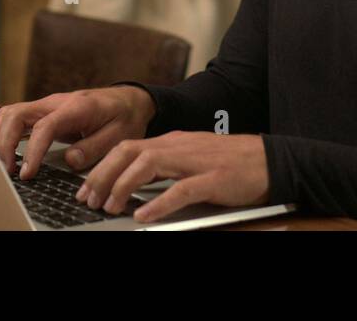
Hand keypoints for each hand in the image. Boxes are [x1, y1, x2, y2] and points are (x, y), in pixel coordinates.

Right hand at [0, 85, 155, 178]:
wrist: (128, 100)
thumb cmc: (125, 116)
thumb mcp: (120, 134)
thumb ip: (95, 147)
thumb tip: (70, 160)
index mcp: (77, 107)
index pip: (44, 126)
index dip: (32, 151)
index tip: (28, 173)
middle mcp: (56, 102)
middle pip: (16, 114)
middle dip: (4, 143)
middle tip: (6, 172)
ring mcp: (47, 106)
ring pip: (10, 115)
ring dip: (0, 139)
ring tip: (4, 167)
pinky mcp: (43, 112)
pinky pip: (15, 119)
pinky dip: (4, 135)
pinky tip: (5, 155)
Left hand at [77, 131, 269, 222]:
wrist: (270, 160)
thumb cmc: (232, 162)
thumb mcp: (192, 158)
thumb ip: (165, 166)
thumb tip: (133, 181)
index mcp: (172, 142)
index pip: (126, 148)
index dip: (101, 167)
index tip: (86, 188)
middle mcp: (179, 147)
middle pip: (129, 152)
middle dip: (103, 176)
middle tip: (89, 200)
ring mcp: (196, 161)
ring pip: (148, 165)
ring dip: (123, 187)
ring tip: (111, 207)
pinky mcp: (213, 179)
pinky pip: (180, 190)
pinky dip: (159, 202)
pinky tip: (144, 215)